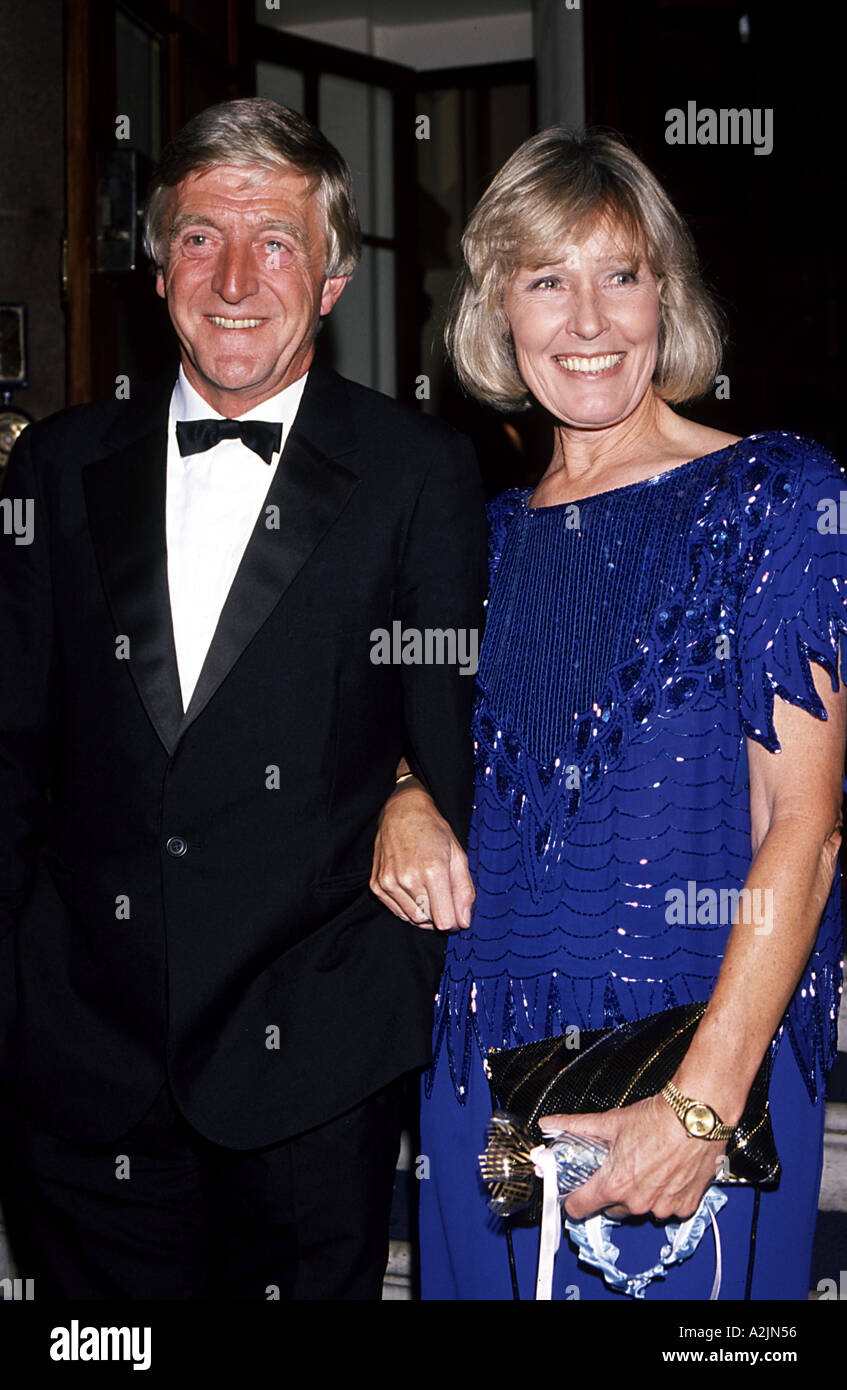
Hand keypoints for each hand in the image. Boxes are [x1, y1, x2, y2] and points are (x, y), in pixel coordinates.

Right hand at [370, 781, 473, 931]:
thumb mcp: (458, 855)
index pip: (444, 921)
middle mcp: (408, 878)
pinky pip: (397, 912)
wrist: (402, 812)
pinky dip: (408, 907)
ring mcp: (389, 882)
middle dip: (439, 914)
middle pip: (429, 921)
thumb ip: (464, 891)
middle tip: (442, 894)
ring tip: (427, 889)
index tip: (456, 910)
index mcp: (432, 870)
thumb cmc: (434, 832)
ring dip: (423, 911)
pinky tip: (413, 888)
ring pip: (412, 919)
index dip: (454, 920)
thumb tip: (463, 923)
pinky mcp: (377, 885)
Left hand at [539, 1094, 726, 1223]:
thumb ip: (576, 1126)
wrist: (696, 1117)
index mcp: (614, 1185)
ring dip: (640, 1194)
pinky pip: (668, 1208)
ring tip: (646, 1166)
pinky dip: (665, 1195)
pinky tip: (667, 1173)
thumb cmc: (657, 1119)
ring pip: (640, 1208)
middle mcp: (637, 1202)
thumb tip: (550, 1124)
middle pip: (611, 1209)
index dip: (574, 1200)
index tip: (576, 1192)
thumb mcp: (610, 1121)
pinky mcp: (685, 1207)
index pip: (580, 1209)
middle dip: (611, 1193)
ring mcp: (662, 1208)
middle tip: (617, 1169)